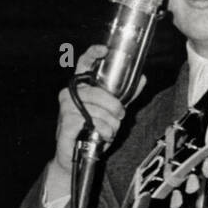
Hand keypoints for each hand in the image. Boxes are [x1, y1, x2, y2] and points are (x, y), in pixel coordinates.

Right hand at [53, 45, 132, 169]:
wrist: (76, 157)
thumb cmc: (92, 131)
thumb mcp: (112, 112)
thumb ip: (125, 96)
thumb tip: (142, 78)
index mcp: (81, 87)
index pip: (84, 64)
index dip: (93, 54)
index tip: (105, 50)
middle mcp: (70, 94)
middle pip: (98, 92)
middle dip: (114, 106)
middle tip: (120, 116)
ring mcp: (65, 108)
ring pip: (96, 110)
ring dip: (109, 123)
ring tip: (109, 130)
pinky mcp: (65, 123)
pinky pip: (91, 122)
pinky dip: (102, 131)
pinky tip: (101, 137)